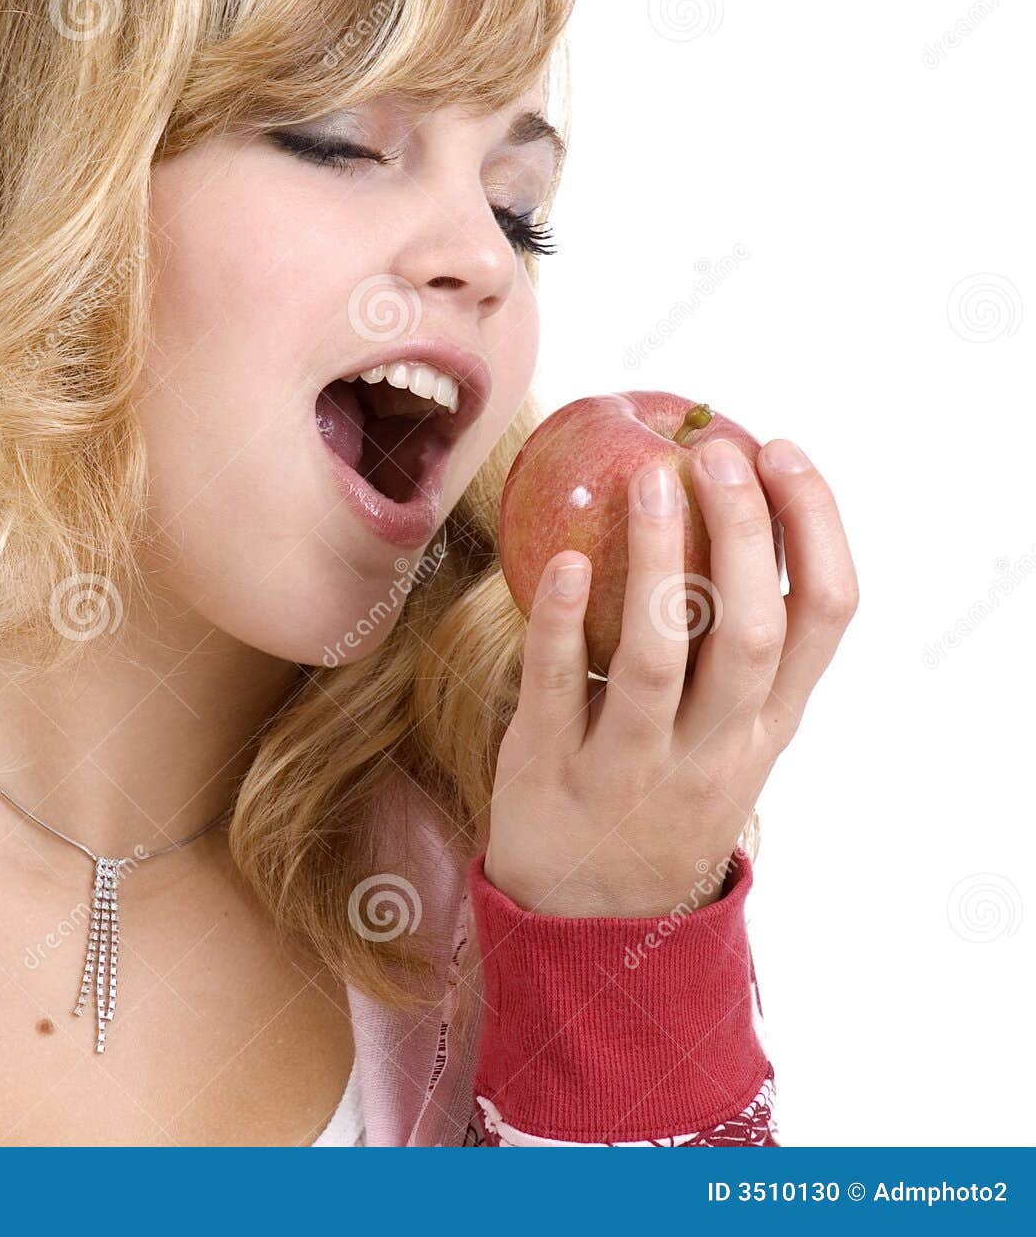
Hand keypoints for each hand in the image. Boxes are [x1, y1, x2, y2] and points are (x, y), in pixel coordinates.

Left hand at [484, 436, 857, 917]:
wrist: (591, 924)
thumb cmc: (660, 800)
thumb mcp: (726, 741)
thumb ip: (736, 656)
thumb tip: (731, 515)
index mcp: (766, 729)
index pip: (824, 619)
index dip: (814, 528)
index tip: (783, 452)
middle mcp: (713, 749)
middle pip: (750, 631)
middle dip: (743, 533)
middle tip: (717, 451)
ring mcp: (631, 765)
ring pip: (658, 657)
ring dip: (659, 562)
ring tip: (647, 479)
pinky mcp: (550, 768)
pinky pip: (558, 685)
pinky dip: (562, 621)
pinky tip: (562, 561)